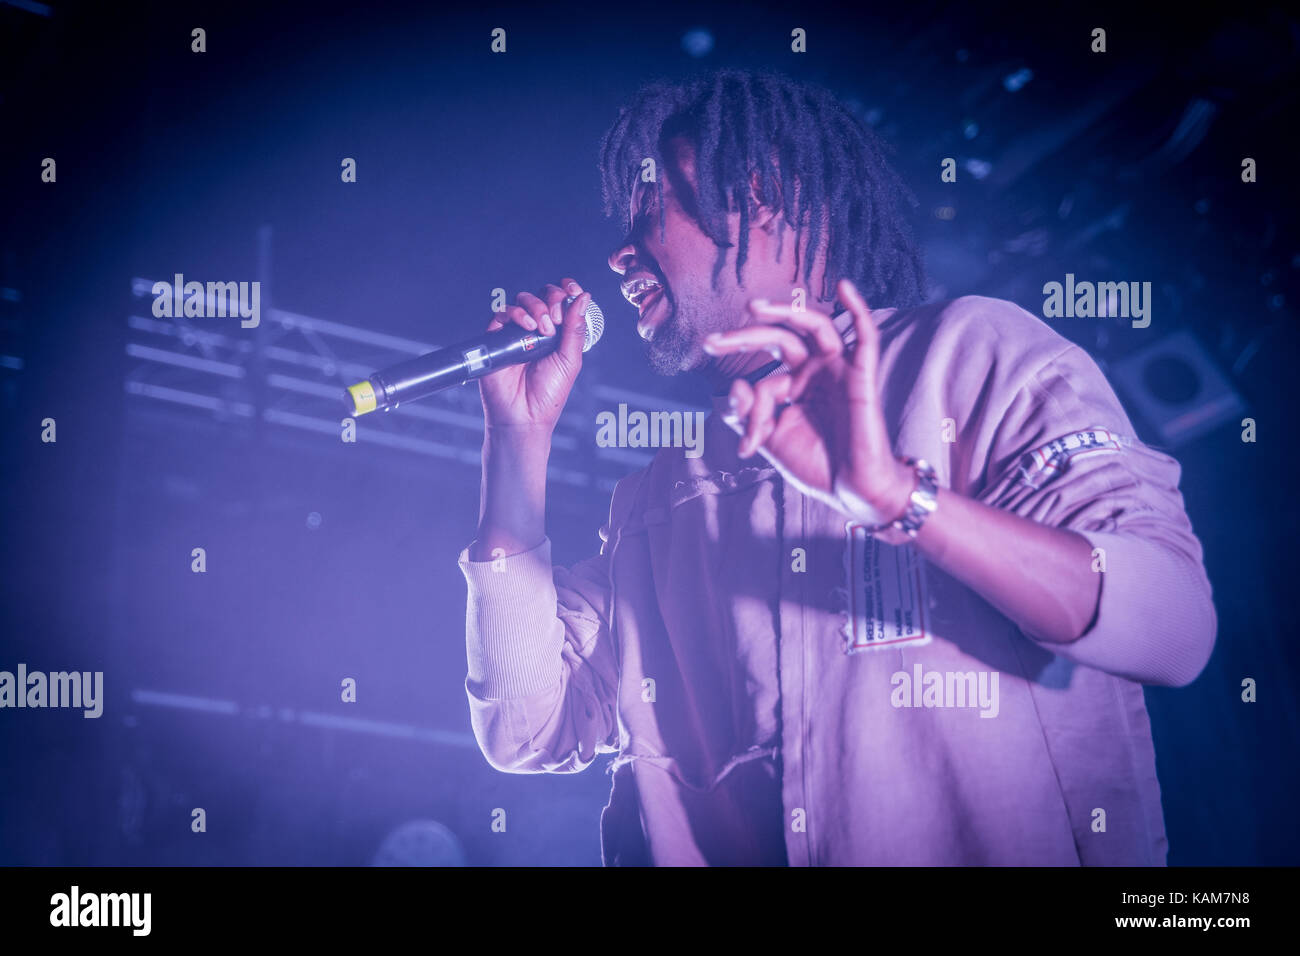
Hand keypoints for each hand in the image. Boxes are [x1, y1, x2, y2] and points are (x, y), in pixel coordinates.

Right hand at [478, 278, 591, 430]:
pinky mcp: (497, 337)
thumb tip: (584, 297)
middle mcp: (537, 329)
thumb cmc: (548, 393)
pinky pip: (502, 313)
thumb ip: (576, 328)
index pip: (561, 300)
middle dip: (552, 299)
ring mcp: (516, 332)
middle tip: (556, 321)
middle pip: (542, 294)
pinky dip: (516, 313)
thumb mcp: (570, 359)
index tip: (573, 290)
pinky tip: (528, 327)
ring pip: (523, 300)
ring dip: (536, 307)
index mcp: (557, 332)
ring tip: (542, 330)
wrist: (524, 415)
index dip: (566, 289)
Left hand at [702, 278, 914, 528]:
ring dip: (786, 312)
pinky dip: (857, 308)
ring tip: (753, 307)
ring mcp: (839, 371)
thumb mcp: (772, 439)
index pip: (764, 383)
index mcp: (795, 387)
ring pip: (815, 328)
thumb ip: (749, 413)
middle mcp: (816, 373)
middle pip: (780, 341)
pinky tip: (843, 287)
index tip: (746, 443)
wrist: (854, 491)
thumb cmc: (818, 465)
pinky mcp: (863, 376)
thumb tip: (735, 385)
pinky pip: (865, 336)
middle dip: (745, 338)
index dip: (751, 409)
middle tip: (712, 342)